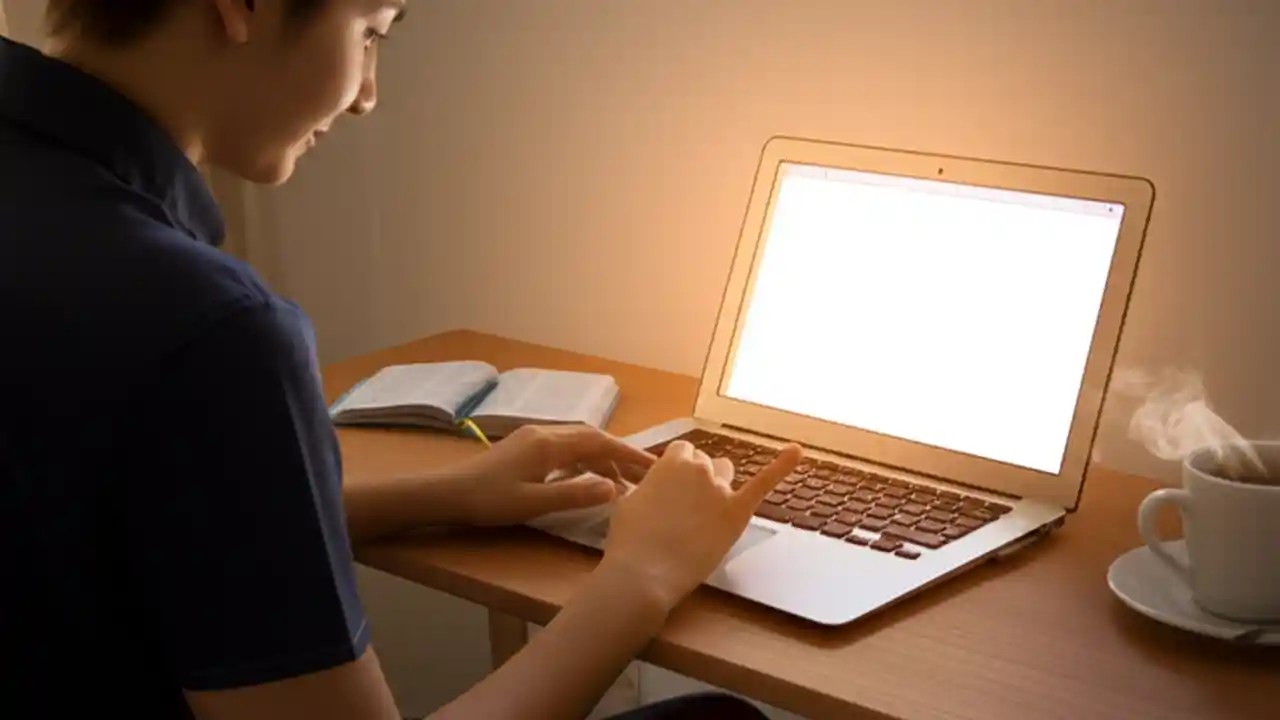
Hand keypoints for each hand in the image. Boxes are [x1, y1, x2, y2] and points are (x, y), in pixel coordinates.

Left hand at [450, 424, 656, 526]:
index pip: (600, 442)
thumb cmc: (489, 501)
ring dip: (602, 458)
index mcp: (549, 444)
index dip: (629, 453)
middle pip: (592, 438)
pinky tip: (588, 478)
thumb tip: (614, 489)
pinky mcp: (525, 447)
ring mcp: (533, 438)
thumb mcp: (534, 504)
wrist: (447, 494)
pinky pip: (565, 448)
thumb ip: (575, 494)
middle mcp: (544, 433)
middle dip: (620, 454)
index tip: (653, 467)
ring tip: (621, 483)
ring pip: (579, 442)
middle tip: (644, 476)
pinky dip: (584, 460)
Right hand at [600, 439, 803, 610]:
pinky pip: (762, 483)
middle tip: (681, 510)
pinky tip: (796, 451)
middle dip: (695, 481)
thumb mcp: (627, 502)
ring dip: (717, 484)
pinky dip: (781, 465)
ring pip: (725, 473)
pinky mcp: (737, 513)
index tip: (669, 489)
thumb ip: (646, 488)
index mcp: (670, 462)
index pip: (682, 453)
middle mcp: (699, 468)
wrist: (644, 573)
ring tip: (704, 511)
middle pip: (704, 464)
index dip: (676, 471)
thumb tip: (651, 489)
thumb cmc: (628, 540)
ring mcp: (720, 490)